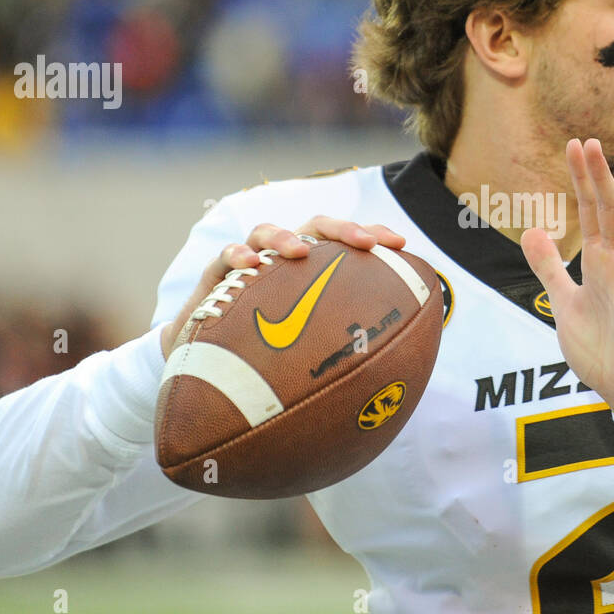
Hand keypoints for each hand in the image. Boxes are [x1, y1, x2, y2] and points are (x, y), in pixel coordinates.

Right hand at [160, 217, 404, 359]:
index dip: (374, 235)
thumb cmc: (271, 358)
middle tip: (365, 243)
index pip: (346, 243)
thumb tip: (391, 386)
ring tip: (300, 250)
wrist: (212, 365)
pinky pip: (225, 257)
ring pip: (267, 231)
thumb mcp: (311, 355)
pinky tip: (249, 264)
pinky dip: (238, 255)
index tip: (401, 245)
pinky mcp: (218, 275)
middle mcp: (284, 261)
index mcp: (313, 270)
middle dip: (343, 228)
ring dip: (285, 236)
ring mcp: (251, 264)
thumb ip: (342, 358)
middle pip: (315, 228)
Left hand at [521, 138, 613, 422]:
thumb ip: (550, 267)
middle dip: (600, 177)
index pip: (591, 212)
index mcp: (600, 263)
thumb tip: (532, 231)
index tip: (575, 145)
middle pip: (611, 212)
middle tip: (590, 140)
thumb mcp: (563, 302)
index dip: (582, 180)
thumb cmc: (600, 348)